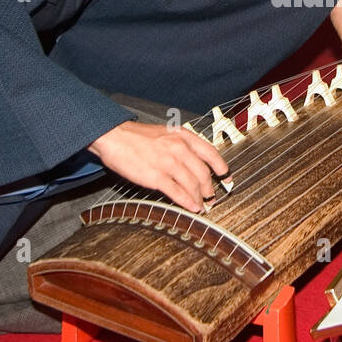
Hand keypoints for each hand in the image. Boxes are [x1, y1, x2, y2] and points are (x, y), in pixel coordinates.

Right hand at [87, 121, 227, 212]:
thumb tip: (193, 162)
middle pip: (204, 173)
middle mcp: (179, 149)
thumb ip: (181, 146)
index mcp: (183, 136)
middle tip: (212, 198)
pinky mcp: (156, 177)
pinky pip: (178, 193)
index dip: (222, 168)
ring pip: (193, 185)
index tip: (227, 178)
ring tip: (202, 206)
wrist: (114, 136)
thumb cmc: (136, 136)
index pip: (211, 153)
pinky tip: (192, 208)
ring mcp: (169, 163)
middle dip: (210, 189)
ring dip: (200, 198)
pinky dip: (188, 203)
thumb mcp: (165, 134)